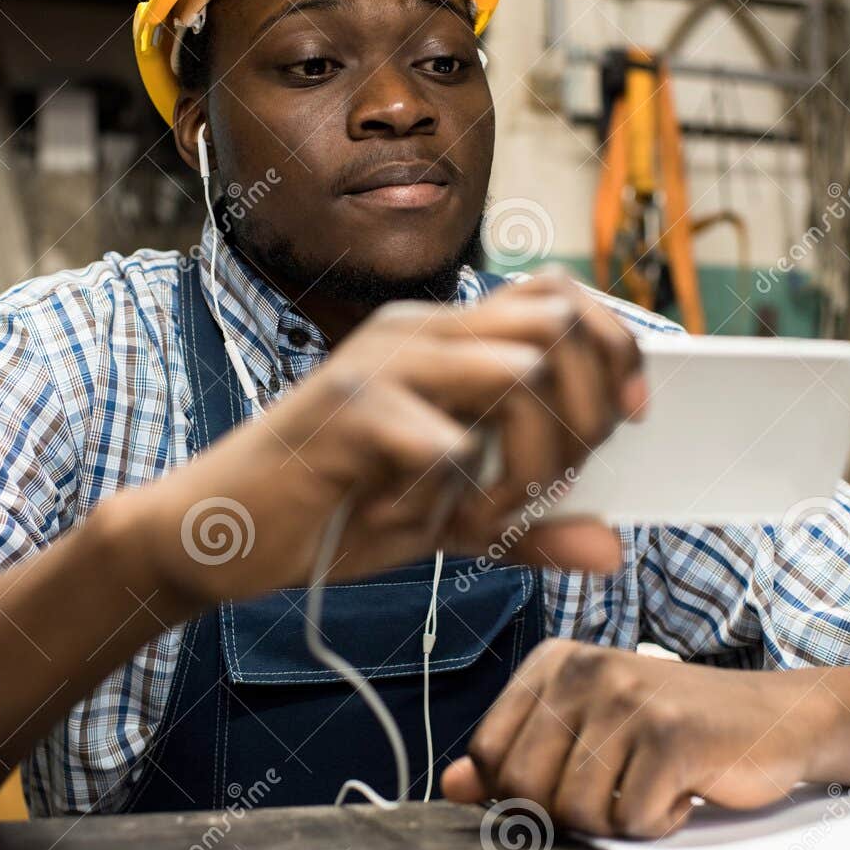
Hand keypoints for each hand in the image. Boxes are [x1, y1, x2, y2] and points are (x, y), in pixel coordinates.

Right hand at [124, 273, 646, 617]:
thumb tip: (612, 550)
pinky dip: (453, 497)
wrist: (216, 532)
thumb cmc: (334, 511)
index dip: (616, 349)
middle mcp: (416, 331)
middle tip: (547, 487)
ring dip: (526, 462)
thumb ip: (529, 528)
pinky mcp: (344, 411)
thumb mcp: (448, 520)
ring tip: (485, 514)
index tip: (634, 417)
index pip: (559, 298)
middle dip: (582, 416)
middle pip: (556, 324)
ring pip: (518, 372)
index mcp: (442, 337)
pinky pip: (445, 441)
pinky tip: (411, 520)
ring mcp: (378, 364)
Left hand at [442, 639, 824, 836]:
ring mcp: (628, 699)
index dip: (519, 792)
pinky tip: (682, 787)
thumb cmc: (674, 729)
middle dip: (569, 811)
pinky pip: (631, 819)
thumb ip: (516, 755)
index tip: (568, 782)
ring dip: (618, 818)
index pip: (488, 754)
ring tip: (651, 782)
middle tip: (616, 787)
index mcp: (553, 662)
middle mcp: (585, 669)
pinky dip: (659, 821)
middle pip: (525, 788)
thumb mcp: (587, 731)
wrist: (775, 718)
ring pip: (575, 810)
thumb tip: (453, 785)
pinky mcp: (670, 736)